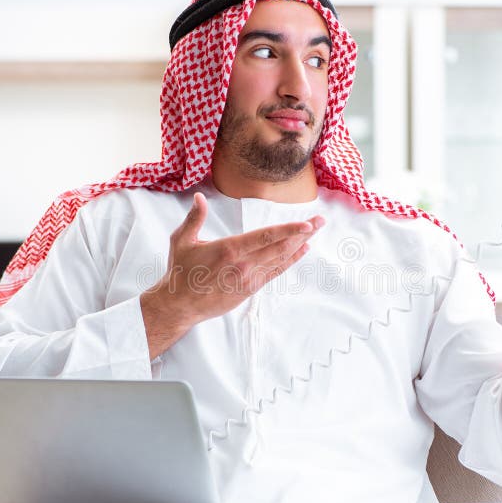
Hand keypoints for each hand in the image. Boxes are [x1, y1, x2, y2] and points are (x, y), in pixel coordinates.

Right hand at [143, 192, 323, 329]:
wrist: (180, 305)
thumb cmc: (181, 270)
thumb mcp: (182, 240)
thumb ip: (194, 218)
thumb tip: (200, 197)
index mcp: (229, 250)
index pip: (266, 237)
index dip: (289, 230)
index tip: (307, 224)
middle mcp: (243, 265)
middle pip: (280, 247)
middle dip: (303, 233)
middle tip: (321, 221)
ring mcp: (249, 278)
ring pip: (280, 259)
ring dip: (300, 245)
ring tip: (315, 232)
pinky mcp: (250, 289)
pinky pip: (275, 272)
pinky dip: (290, 260)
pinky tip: (302, 250)